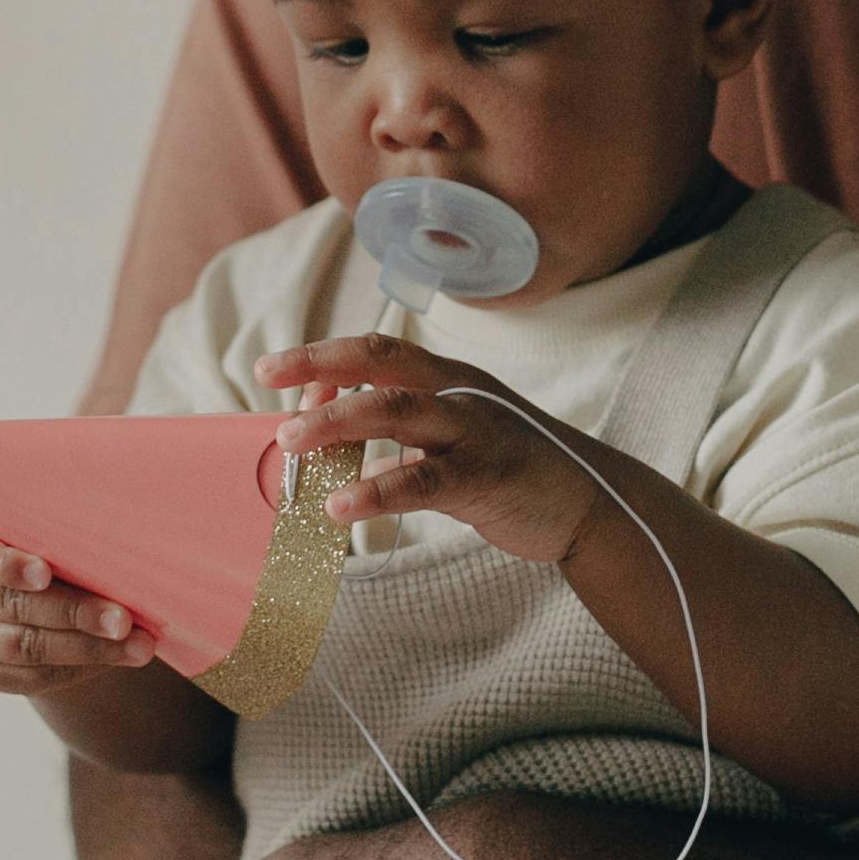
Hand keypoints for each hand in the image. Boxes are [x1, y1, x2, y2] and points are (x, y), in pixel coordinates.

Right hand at [0, 509, 154, 689]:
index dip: (9, 567)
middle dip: (72, 613)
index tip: (46, 572)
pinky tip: (122, 655)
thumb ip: (59, 518)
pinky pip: (36, 675)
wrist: (32, 583)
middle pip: (11, 607)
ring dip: (88, 647)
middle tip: (122, 619)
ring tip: (137, 644)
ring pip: (26, 647)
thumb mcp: (38, 517)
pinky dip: (84, 665)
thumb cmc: (42, 535)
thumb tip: (121, 515)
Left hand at [264, 336, 591, 565]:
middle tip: (266, 377)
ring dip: (337, 421)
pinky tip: (338, 508)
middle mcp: (460, 393)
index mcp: (450, 378)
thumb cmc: (514, 470)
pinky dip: (375, 492)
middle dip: (319, 365)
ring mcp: (475, 431)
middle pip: (381, 363)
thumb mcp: (454, 444)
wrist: (592, 503)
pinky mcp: (485, 477)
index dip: (323, 356)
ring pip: (396, 410)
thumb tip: (342, 454)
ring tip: (290, 441)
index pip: (377, 351)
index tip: (274, 373)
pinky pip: (421, 481)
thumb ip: (401, 444)